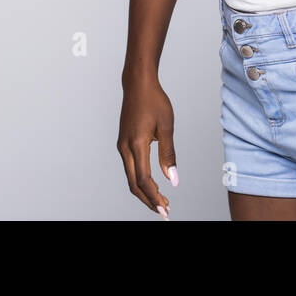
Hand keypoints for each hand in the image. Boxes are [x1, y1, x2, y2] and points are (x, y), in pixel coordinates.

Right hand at [117, 76, 177, 218]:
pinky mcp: (123, 143)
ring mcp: (122, 146)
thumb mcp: (166, 126)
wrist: (137, 84)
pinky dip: (140, 180)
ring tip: (161, 201)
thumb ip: (168, 154)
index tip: (165, 208)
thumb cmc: (154, 101)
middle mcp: (125, 148)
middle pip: (134, 184)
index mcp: (136, 145)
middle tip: (164, 211)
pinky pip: (130, 168)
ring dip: (145, 191)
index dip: (154, 197)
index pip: (143, 180)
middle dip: (148, 200)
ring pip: (131, 177)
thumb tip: (173, 179)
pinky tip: (153, 184)